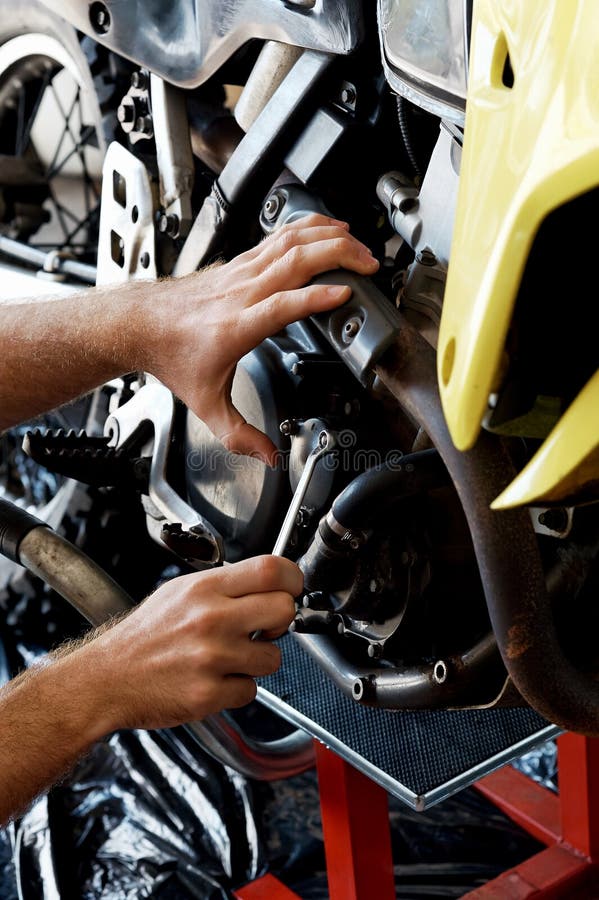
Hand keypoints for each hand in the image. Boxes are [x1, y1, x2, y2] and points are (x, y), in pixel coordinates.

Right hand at [88, 556, 300, 730]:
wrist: (107, 678)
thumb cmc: (144, 636)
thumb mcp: (179, 592)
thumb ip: (223, 586)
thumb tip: (266, 583)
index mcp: (205, 589)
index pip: (271, 569)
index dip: (292, 578)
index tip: (291, 588)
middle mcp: (211, 619)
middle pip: (284, 609)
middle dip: (280, 621)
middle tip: (264, 628)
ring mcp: (212, 657)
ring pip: (274, 657)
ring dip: (258, 661)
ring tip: (229, 658)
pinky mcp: (209, 693)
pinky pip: (251, 690)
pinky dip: (237, 689)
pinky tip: (215, 680)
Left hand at [146, 214, 379, 463]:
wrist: (141, 324)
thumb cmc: (172, 356)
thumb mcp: (206, 404)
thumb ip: (239, 434)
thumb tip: (269, 457)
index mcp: (238, 326)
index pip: (283, 304)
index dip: (316, 298)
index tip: (346, 294)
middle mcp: (242, 292)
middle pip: (294, 260)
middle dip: (338, 255)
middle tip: (368, 264)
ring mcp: (241, 272)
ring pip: (288, 241)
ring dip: (327, 236)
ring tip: (357, 242)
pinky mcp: (239, 263)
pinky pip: (278, 236)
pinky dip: (307, 227)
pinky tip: (325, 228)